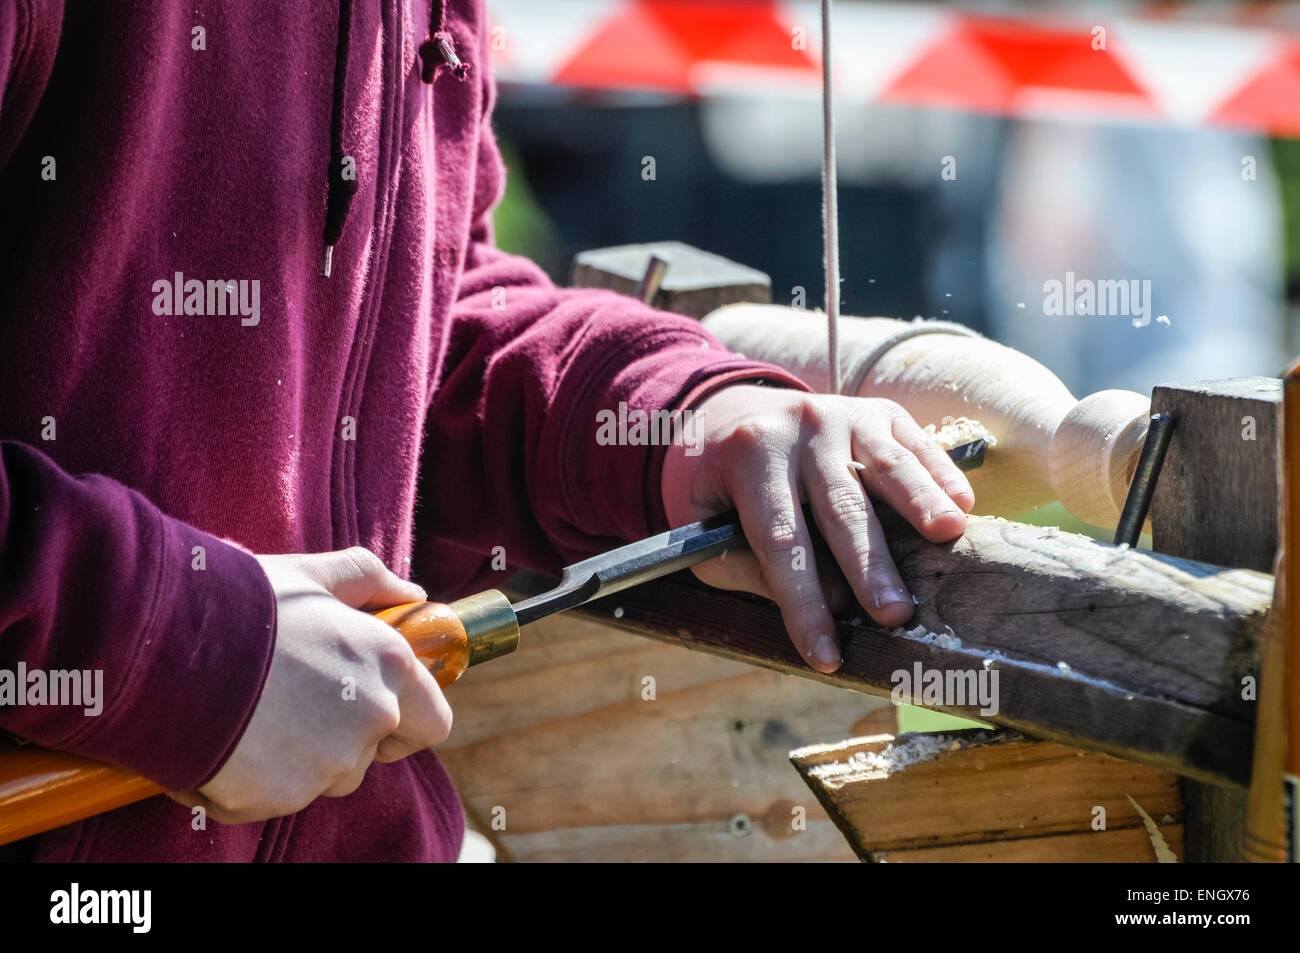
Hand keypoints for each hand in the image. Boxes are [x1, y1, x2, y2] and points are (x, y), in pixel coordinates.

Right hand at [168, 548, 451, 822]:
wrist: (163, 642)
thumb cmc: (241, 603)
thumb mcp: (311, 576)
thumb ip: (369, 581)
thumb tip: (412, 598)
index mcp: (389, 664)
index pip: (433, 722)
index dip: (407, 721)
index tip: (373, 708)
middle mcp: (372, 716)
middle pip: (371, 756)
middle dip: (340, 741)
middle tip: (290, 706)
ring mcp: (328, 764)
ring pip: (320, 780)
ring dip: (291, 760)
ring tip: (246, 713)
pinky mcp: (280, 797)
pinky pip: (269, 799)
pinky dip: (246, 780)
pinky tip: (219, 738)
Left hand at [661, 386, 973, 673]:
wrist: (726, 416)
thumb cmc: (718, 489)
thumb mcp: (704, 526)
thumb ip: (747, 564)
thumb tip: (823, 600)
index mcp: (749, 458)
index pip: (781, 541)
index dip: (803, 602)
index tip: (825, 655)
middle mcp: (799, 430)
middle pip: (840, 506)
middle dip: (869, 564)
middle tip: (894, 613)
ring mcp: (842, 416)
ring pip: (885, 465)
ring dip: (920, 503)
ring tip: (949, 537)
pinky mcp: (876, 412)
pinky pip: (913, 442)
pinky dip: (939, 472)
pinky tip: (962, 504)